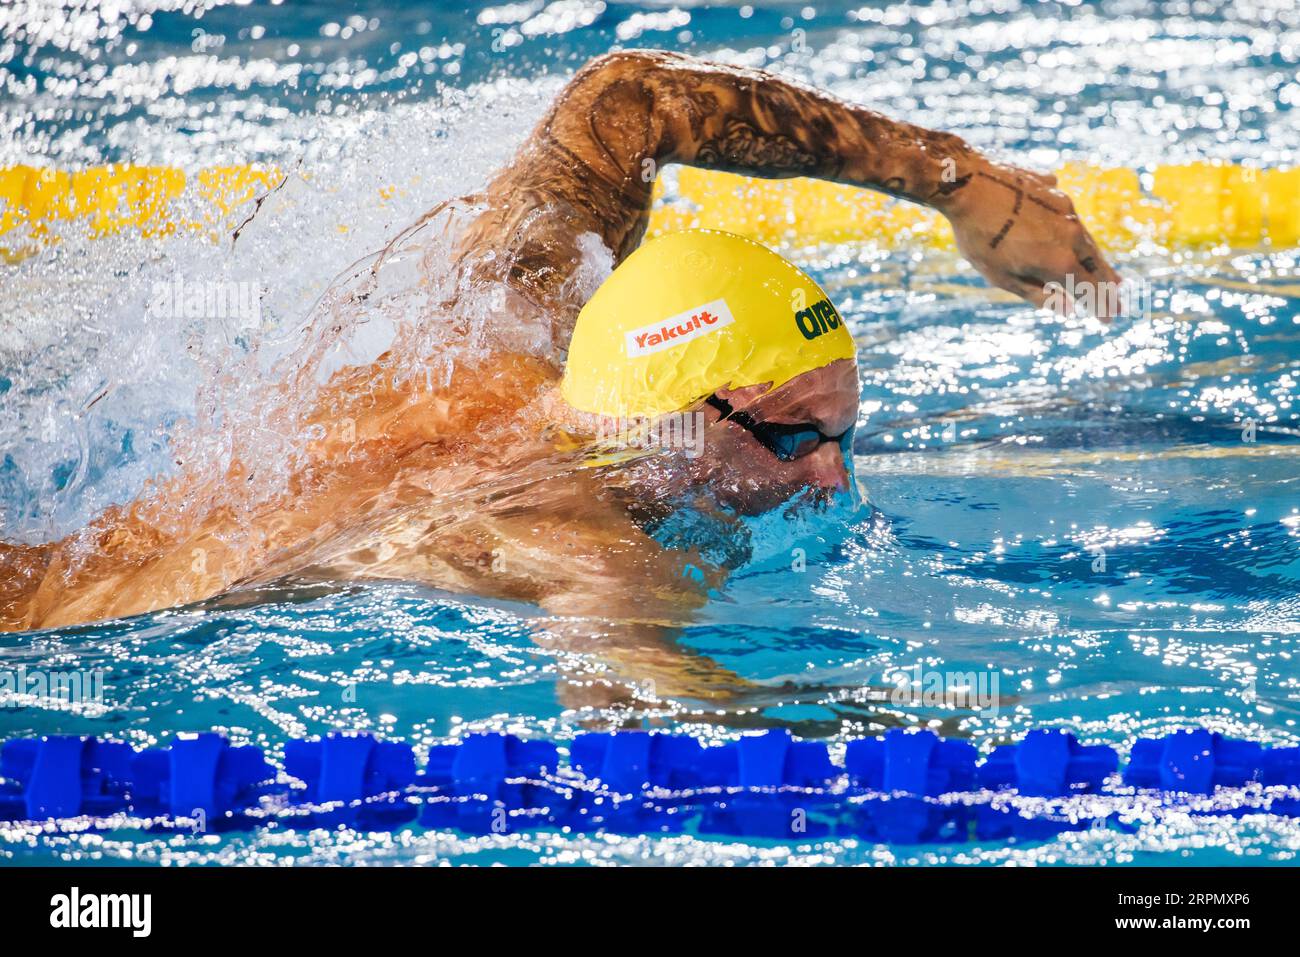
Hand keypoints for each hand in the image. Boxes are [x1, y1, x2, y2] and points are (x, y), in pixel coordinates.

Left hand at [942, 159, 1122, 319]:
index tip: (1110, 320)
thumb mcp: (1003, 277)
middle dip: (1108, 286)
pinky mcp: (1055, 192)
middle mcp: (1071, 234)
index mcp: (1060, 261)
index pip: (1089, 290)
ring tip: (1109, 276)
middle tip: (1119, 301)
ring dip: (1097, 261)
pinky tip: (1077, 239)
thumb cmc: (980, 238)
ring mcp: (1066, 210)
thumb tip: (1068, 310)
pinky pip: (1070, 218)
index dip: (1101, 306)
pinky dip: (1077, 235)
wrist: (968, 186)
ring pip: (1086, 240)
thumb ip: (1038, 294)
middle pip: (1096, 265)